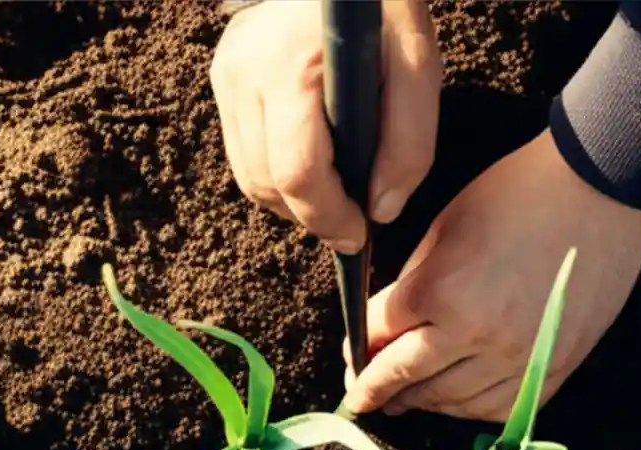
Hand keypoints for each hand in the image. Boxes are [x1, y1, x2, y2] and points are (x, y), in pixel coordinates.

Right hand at [209, 0, 440, 252]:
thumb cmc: (383, 6)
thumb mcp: (418, 64)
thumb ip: (408, 143)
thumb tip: (382, 210)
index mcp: (291, 69)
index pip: (297, 172)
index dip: (328, 217)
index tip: (359, 236)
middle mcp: (244, 74)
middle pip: (266, 183)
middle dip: (311, 216)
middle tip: (352, 222)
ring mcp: (227, 75)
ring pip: (249, 176)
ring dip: (290, 200)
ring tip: (334, 196)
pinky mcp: (223, 75)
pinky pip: (243, 150)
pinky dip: (275, 172)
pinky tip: (312, 162)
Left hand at [341, 129, 640, 420]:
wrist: (601, 190)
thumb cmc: (518, 195)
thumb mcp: (444, 230)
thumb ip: (412, 285)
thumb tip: (386, 327)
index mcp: (440, 291)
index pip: (380, 336)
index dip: (360, 350)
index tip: (351, 362)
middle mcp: (476, 334)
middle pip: (409, 379)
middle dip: (380, 389)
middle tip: (364, 397)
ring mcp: (519, 357)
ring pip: (452, 402)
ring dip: (422, 402)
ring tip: (406, 400)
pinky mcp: (554, 367)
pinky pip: (502, 409)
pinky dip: (472, 410)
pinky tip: (457, 401)